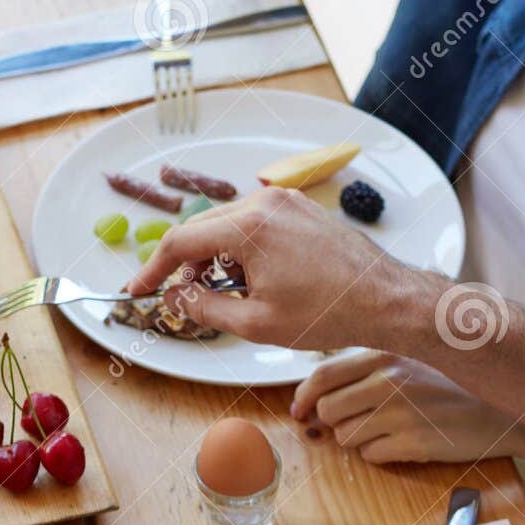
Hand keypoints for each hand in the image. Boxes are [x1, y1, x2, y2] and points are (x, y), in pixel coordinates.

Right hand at [125, 188, 427, 350]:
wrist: (386, 300)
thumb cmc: (327, 313)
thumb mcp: (255, 322)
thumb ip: (203, 307)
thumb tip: (173, 299)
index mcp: (248, 227)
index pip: (180, 241)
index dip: (152, 268)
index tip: (138, 289)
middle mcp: (264, 203)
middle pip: (202, 229)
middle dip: (186, 266)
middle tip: (182, 300)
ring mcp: (285, 202)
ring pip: (227, 226)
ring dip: (215, 258)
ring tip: (225, 295)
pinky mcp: (300, 208)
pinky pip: (254, 223)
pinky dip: (241, 248)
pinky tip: (251, 279)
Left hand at [291, 350, 524, 463]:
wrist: (506, 408)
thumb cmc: (457, 383)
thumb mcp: (413, 358)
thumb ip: (371, 367)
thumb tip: (322, 390)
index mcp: (384, 354)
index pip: (322, 376)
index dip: (304, 397)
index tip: (299, 410)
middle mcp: (388, 380)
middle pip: (328, 411)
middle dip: (335, 422)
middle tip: (357, 422)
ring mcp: (400, 413)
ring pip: (346, 437)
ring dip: (360, 439)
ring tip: (389, 429)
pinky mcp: (414, 443)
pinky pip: (372, 456)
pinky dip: (381, 454)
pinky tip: (405, 442)